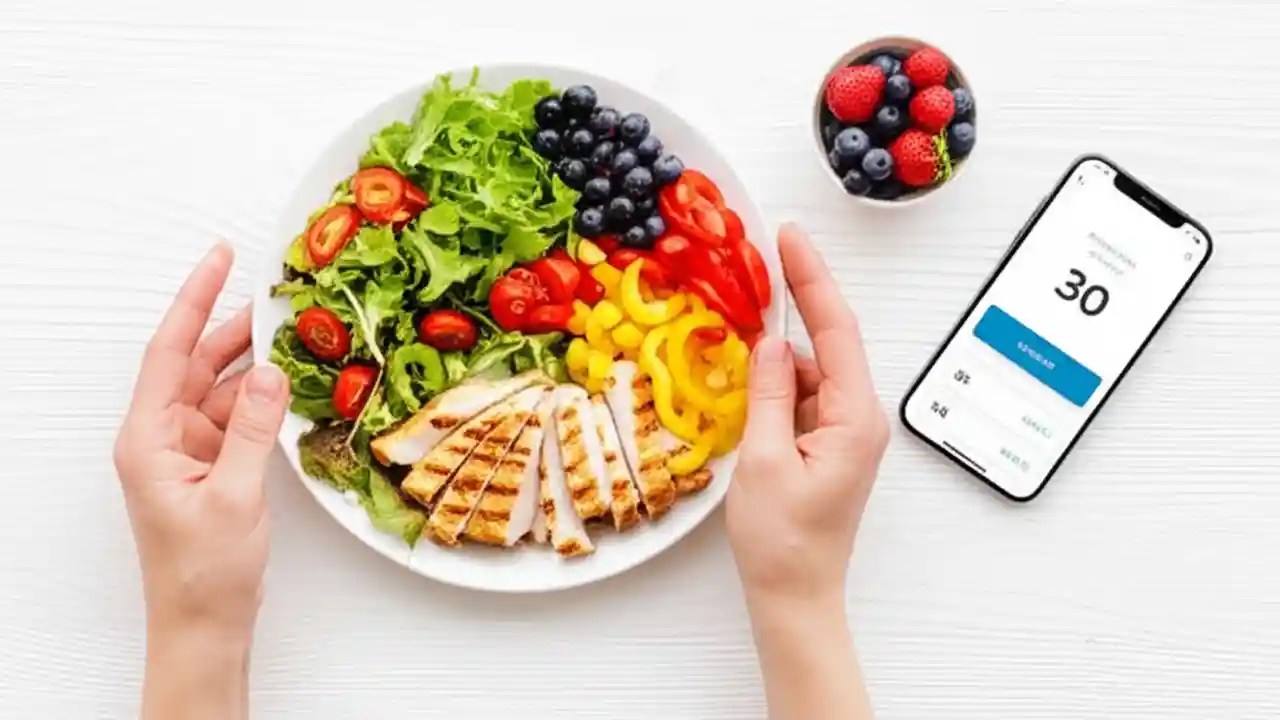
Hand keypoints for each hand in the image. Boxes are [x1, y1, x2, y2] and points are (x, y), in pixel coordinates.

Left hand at [114, 243, 288, 718]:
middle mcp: (163, 437)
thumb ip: (254, 429)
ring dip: (258, 365)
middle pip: (198, 362)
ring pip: (225, 388)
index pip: (170, 351)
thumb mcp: (235, 495)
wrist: (205, 624)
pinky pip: (240, 417)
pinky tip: (295, 386)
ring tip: (300, 335)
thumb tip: (274, 372)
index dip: (195, 300)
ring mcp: (189, 451)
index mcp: (148, 438)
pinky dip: (266, 401)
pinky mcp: (214, 466)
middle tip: (279, 292)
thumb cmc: (204, 573)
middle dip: (236, 326)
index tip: (220, 258)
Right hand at [728, 224, 885, 719]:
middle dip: (794, 303)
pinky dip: (776, 383)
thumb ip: (769, 394)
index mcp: (855, 417)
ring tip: (736, 326)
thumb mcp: (763, 459)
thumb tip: (770, 341)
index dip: (812, 279)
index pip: (836, 329)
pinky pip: (802, 397)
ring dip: (777, 351)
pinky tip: (746, 376)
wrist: (795, 596)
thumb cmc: (782, 541)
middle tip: (755, 264)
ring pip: (810, 371)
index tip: (790, 238)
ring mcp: (845, 431)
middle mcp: (859, 418)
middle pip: (827, 343)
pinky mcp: (827, 444)